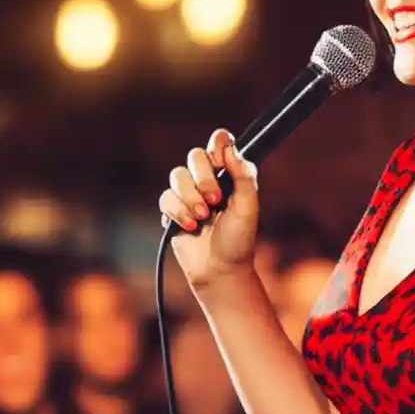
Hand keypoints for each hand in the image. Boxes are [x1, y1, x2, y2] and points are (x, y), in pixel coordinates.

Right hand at [158, 128, 260, 289]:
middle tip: (215, 200)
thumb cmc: (239, 239)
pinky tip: (190, 226)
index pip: (220, 143)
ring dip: (190, 197)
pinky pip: (166, 198)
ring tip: (202, 217)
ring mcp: (188, 195)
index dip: (218, 144)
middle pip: (195, 155)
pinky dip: (178, 211)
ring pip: (177, 176)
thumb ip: (243, 175)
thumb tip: (230, 148)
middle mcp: (207, 180)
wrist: (220, 270)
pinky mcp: (173, 211)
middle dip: (203, 178)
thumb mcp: (248, 207)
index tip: (221, 159)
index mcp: (229, 174)